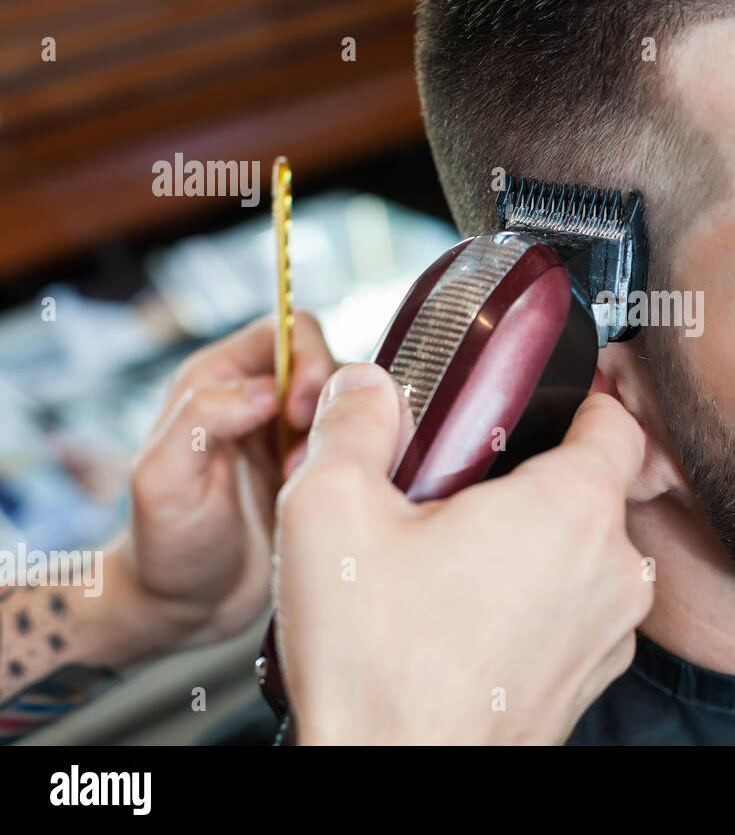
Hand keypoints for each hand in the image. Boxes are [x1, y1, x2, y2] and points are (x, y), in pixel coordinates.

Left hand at [123, 312, 335, 653]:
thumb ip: (202, 419)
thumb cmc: (165, 546)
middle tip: (311, 456)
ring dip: (348, 438)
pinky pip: (364, 445)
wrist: (188, 609)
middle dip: (335, 405)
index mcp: (220, 381)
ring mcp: (298, 437)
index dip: (308, 361)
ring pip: (356, 406)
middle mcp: (264, 400)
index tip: (301, 413)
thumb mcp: (162, 480)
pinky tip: (336, 495)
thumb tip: (264, 390)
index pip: (289, 332)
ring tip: (313, 482)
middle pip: (333, 364)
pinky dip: (363, 461)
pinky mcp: (324, 471)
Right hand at [274, 362, 652, 744]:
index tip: (533, 408)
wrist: (395, 780)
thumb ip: (354, 425)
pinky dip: (537, 600)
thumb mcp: (332, 512)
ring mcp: (608, 632)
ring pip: (584, 552)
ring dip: (533, 544)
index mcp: (572, 510)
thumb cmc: (377, 668)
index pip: (616, 420)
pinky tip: (467, 615)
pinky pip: (576, 610)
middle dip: (532, 478)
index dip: (578, 401)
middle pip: (594, 487)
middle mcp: (612, 570)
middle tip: (460, 493)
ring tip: (454, 560)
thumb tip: (367, 387)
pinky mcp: (589, 678)